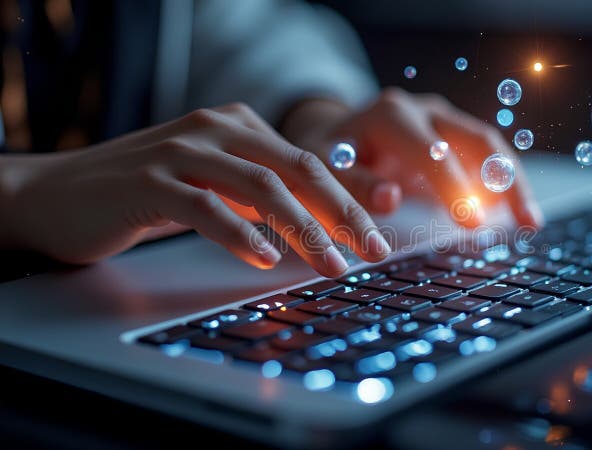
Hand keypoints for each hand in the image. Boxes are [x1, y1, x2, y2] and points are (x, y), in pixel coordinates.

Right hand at [0, 103, 391, 276]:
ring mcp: (180, 152)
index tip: (383, 233)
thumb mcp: (219, 190)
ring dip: (303, 229)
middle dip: (342, 213)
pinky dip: (239, 234)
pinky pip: (205, 207)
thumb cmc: (147, 195)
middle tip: (372, 251)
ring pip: (260, 186)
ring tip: (330, 265)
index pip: (311, 161)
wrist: (57, 195)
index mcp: (239, 126)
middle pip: (298, 169)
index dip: (353, 197)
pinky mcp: (147, 183)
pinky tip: (263, 260)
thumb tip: (330, 225)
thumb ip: (269, 198)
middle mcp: (215, 129)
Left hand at [281, 88, 543, 228]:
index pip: (433, 152)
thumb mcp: (321, 167)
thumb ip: (352, 183)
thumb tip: (390, 201)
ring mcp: (443, 121)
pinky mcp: (453, 138)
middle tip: (526, 221)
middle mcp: (424, 111)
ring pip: (490, 146)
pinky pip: (485, 158)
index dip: (454, 187)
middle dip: (504, 180)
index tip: (470, 223)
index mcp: (391, 115)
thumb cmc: (324, 153)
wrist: (331, 131)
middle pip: (478, 140)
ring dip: (513, 182)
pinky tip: (515, 214)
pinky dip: (502, 184)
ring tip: (532, 221)